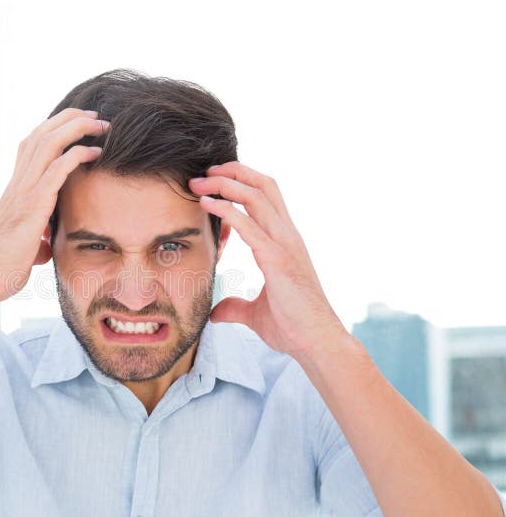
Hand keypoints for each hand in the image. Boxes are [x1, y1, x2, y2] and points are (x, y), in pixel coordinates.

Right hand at [0, 108, 109, 302]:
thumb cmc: (3, 266)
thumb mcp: (25, 245)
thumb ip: (36, 237)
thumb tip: (44, 245)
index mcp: (16, 188)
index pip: (31, 144)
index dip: (54, 127)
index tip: (79, 123)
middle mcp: (18, 182)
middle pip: (41, 133)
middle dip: (70, 118)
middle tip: (95, 115)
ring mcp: (24, 191)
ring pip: (49, 143)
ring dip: (77, 129)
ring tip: (100, 125)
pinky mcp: (33, 204)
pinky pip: (57, 169)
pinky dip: (77, 155)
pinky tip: (94, 152)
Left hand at [188, 162, 347, 361]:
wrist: (316, 344)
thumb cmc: (292, 328)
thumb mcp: (255, 314)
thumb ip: (235, 307)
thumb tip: (216, 312)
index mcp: (285, 241)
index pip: (266, 196)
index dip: (241, 181)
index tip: (213, 180)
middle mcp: (287, 235)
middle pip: (263, 185)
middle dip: (231, 172)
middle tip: (202, 173)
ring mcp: (285, 244)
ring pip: (256, 196)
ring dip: (224, 185)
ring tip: (198, 183)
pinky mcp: (278, 259)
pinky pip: (249, 225)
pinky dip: (225, 209)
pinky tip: (206, 204)